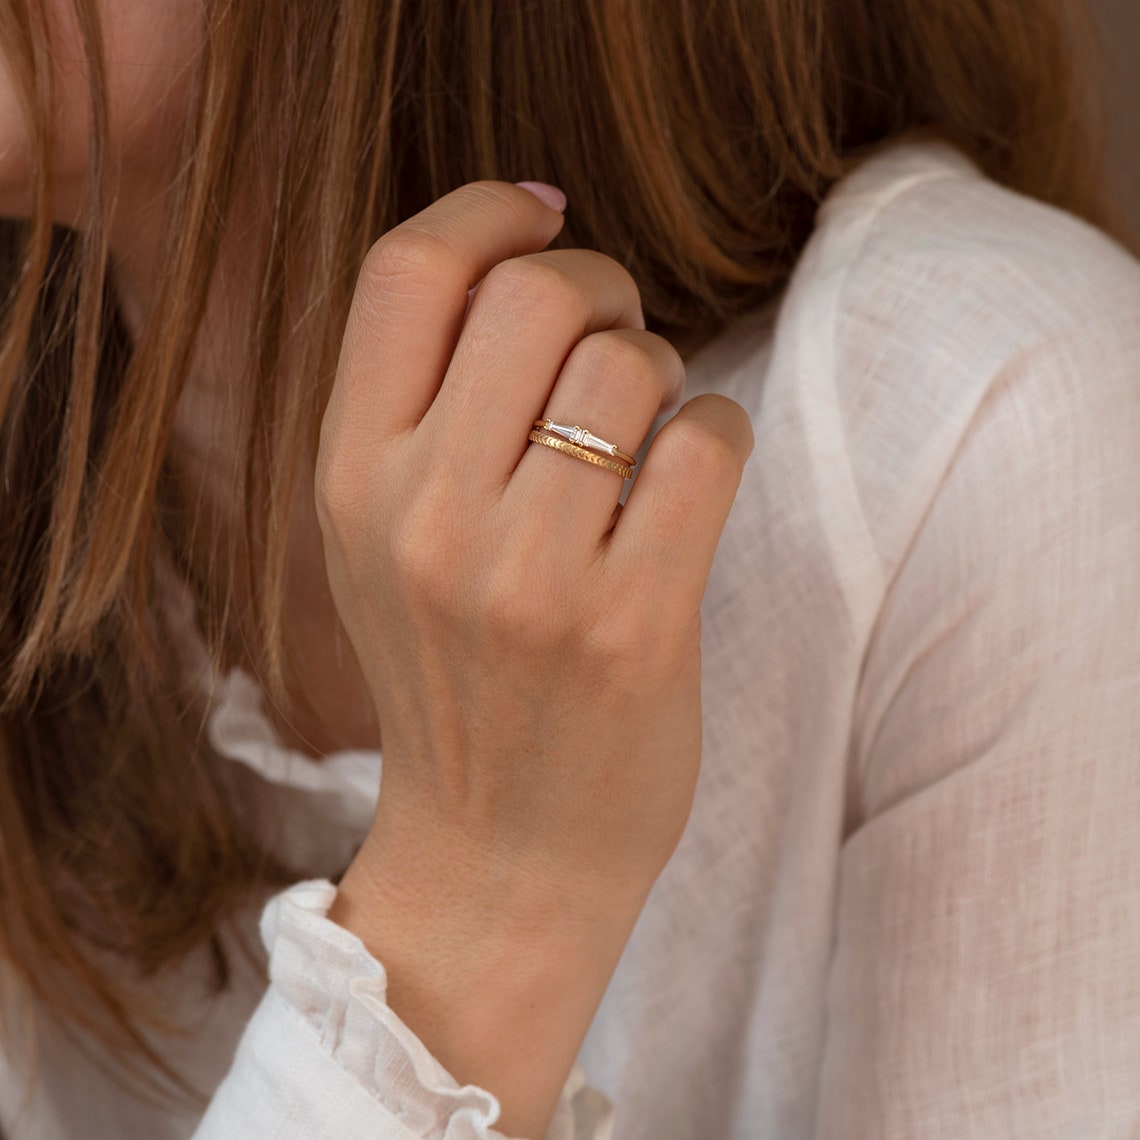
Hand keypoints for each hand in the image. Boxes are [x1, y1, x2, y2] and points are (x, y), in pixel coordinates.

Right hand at [317, 181, 751, 1136]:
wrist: (499, 855)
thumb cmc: (455, 684)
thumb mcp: (382, 543)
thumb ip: (424, 406)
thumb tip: (530, 246)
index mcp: (349, 482)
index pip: (408, 272)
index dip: (490, 214)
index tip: (543, 219)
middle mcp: (425, 518)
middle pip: (538, 292)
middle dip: (602, 288)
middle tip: (614, 342)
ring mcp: (528, 576)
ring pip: (630, 362)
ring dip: (661, 374)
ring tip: (645, 439)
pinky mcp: (632, 623)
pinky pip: (706, 442)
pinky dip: (715, 440)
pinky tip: (688, 489)